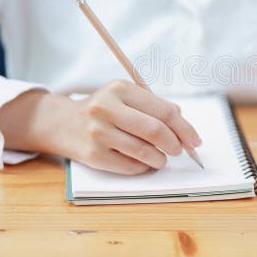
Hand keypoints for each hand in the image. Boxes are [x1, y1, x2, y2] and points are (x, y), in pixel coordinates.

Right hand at [0, 80, 201, 173]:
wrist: (62, 123)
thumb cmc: (104, 110)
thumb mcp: (125, 97)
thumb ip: (154, 107)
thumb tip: (184, 126)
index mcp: (120, 89)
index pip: (163, 110)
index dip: (184, 128)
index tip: (195, 140)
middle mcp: (106, 109)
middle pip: (155, 131)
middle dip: (175, 144)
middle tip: (180, 150)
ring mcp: (98, 133)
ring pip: (144, 152)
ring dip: (160, 159)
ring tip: (162, 158)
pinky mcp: (92, 155)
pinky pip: (129, 166)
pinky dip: (143, 167)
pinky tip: (144, 163)